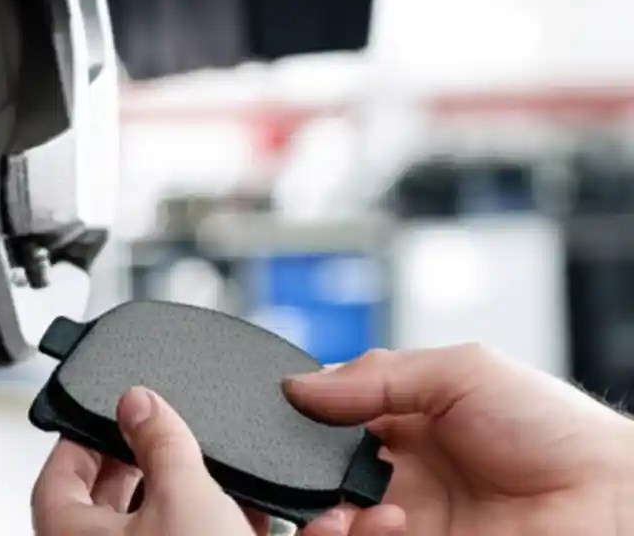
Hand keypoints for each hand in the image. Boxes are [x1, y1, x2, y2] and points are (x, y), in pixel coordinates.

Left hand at [32, 386, 272, 534]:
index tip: (104, 411)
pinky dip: (210, 522)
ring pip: (149, 526)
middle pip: (103, 501)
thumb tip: (140, 402)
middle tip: (157, 430)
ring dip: (177, 495)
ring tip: (206, 464)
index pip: (55, 476)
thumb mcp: (184, 498)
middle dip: (135, 462)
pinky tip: (246, 507)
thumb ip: (162, 443)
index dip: (79, 435)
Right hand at [286, 345, 633, 535]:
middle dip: (301, 481)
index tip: (291, 420)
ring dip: (325, 519)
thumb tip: (299, 385)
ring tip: (350, 511)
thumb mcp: (464, 371)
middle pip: (319, 482)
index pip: (328, 426)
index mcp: (405, 426)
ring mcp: (411, 526)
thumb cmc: (560, 432)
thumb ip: (378, 372)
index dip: (304, 425)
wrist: (614, 501)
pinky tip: (386, 523)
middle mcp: (400, 479)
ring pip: (333, 526)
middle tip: (308, 475)